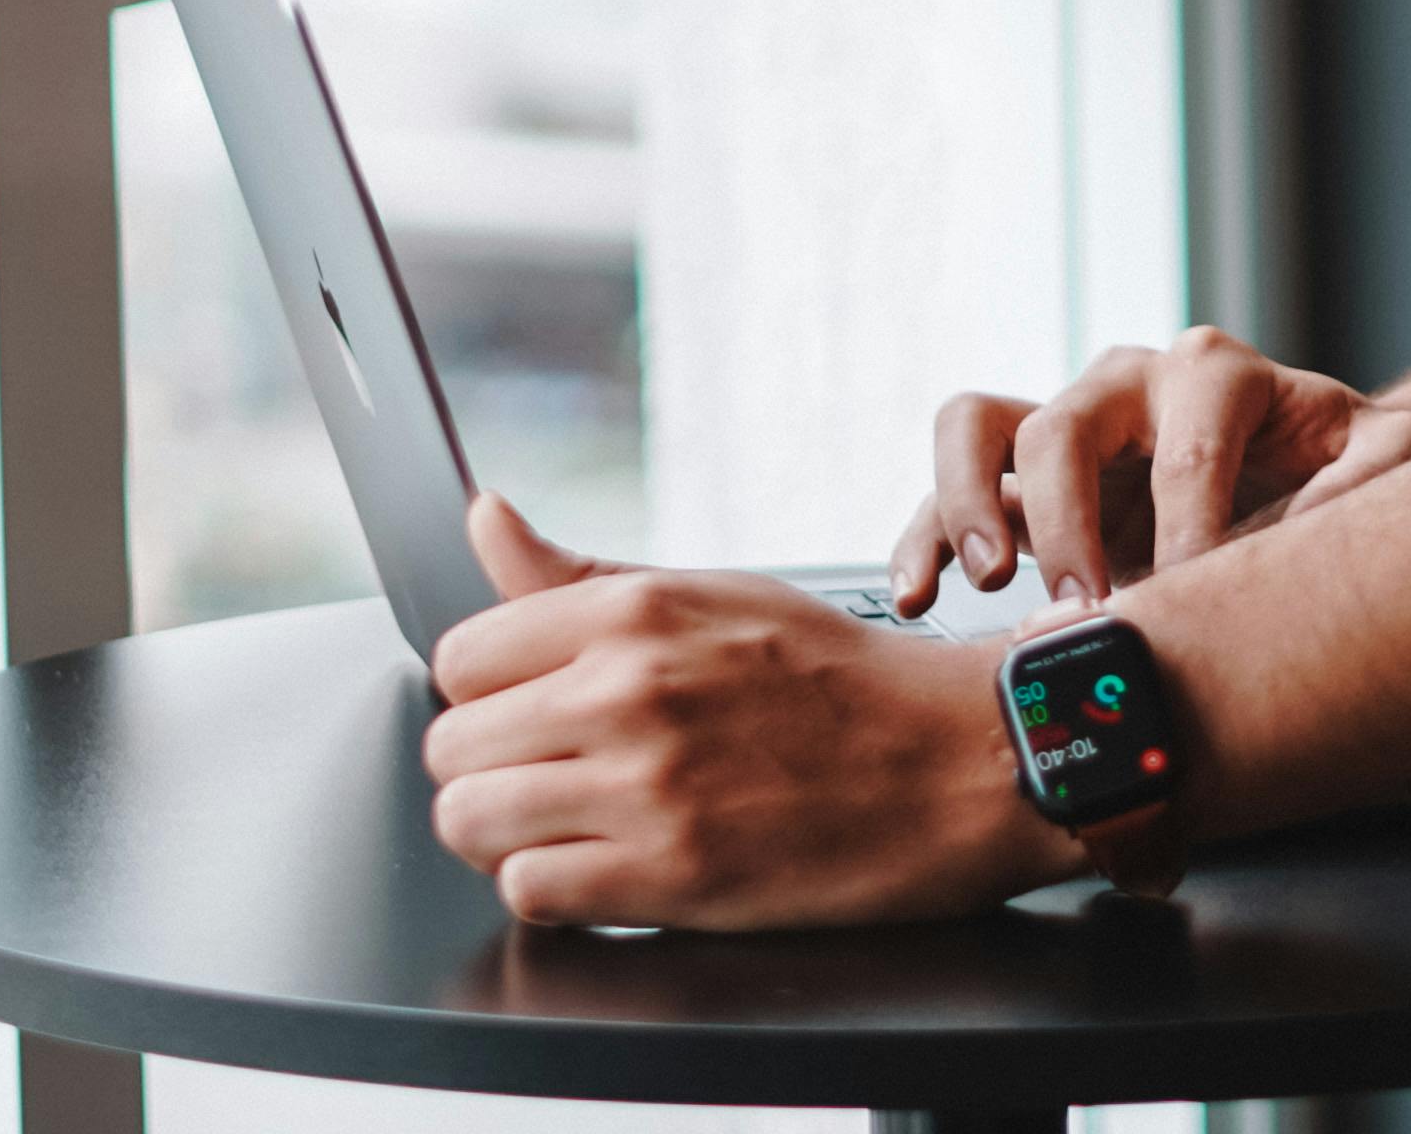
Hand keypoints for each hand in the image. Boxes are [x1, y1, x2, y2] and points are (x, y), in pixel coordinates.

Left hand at [422, 495, 1061, 927]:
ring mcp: (648, 788)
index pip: (457, 656)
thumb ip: (578, 577)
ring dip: (503, 837)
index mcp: (631, 614)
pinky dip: (549, 890)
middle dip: (486, 769)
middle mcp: (628, 692)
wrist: (961, 763)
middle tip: (547, 779)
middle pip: (450, 746)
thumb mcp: (711, 596)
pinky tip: (599, 870)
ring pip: (470, 822)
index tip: (524, 714)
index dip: (485, 696)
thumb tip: (483, 519)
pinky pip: (528, 891)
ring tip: (563, 828)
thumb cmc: (843, 681)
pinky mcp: (674, 878)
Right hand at [890, 326, 1410, 606]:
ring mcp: (1065, 416)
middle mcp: (1127, 381)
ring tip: (993, 581)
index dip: (1186, 531)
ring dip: (970, 504)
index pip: (1187, 448)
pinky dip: (925, 534)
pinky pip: (950, 481)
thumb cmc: (1323, 460)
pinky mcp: (1019, 468)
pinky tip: (920, 593)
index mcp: (1212, 374)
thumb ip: (1375, 469)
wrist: (1285, 458)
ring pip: (978, 423)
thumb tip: (1340, 510)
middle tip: (1087, 611)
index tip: (1189, 601)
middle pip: (1064, 424)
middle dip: (1069, 528)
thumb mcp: (1368, 454)